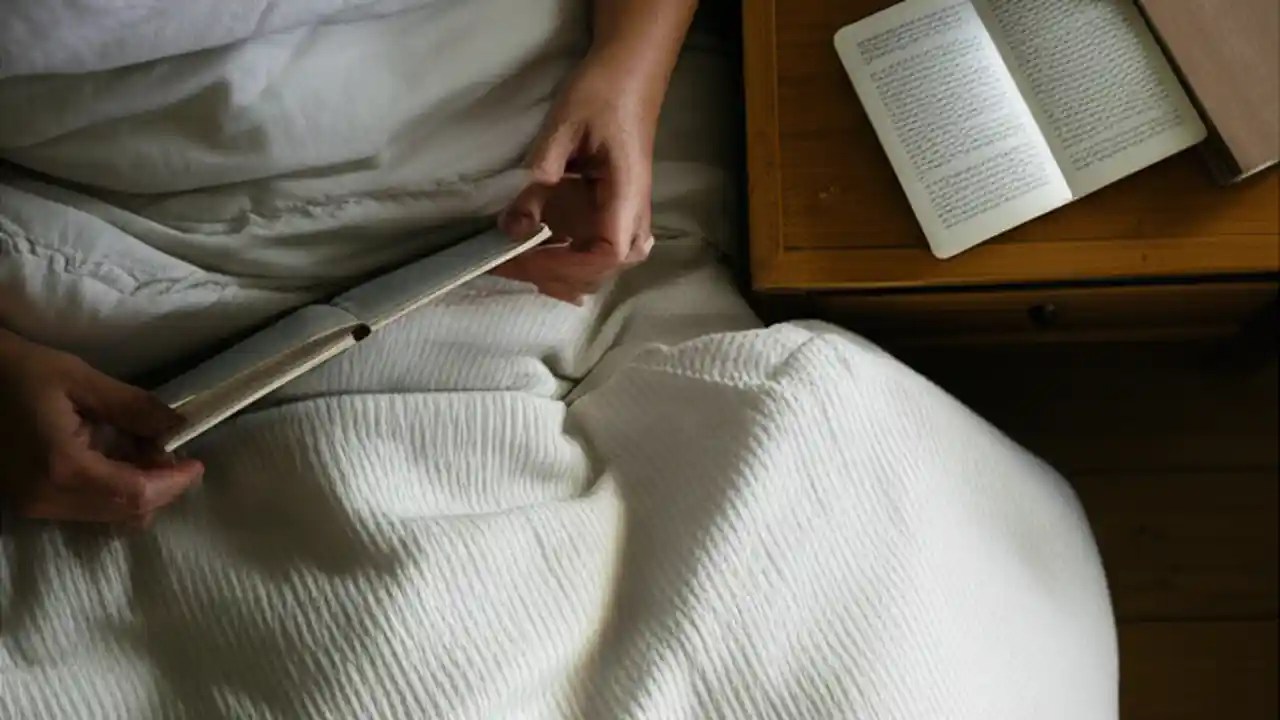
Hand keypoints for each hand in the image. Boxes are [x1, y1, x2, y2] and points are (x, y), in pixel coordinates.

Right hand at [0, 330, 203, 527]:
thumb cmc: (14, 370)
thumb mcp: (78, 378)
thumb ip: (133, 406)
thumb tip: (179, 425)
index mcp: (62, 468)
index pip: (136, 494)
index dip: (174, 483)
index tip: (197, 462)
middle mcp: (47, 498)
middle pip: (126, 512)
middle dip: (161, 486)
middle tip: (172, 451)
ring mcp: (34, 505)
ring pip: (108, 515)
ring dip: (139, 488)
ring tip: (145, 449)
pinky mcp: (28, 502)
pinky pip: (86, 508)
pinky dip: (114, 488)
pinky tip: (118, 456)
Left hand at [496, 54, 658, 303]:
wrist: (631, 75)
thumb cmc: (603, 93)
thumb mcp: (564, 125)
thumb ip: (540, 174)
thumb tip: (513, 227)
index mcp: (628, 194)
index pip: (605, 254)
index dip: (564, 265)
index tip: (523, 256)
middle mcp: (634, 216)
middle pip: (600, 271)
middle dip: (551, 275)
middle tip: (502, 262)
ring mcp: (627, 219)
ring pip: (597, 269)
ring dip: (558, 273)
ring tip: (514, 263)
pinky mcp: (614, 215)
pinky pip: (593, 254)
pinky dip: (564, 264)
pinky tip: (534, 259)